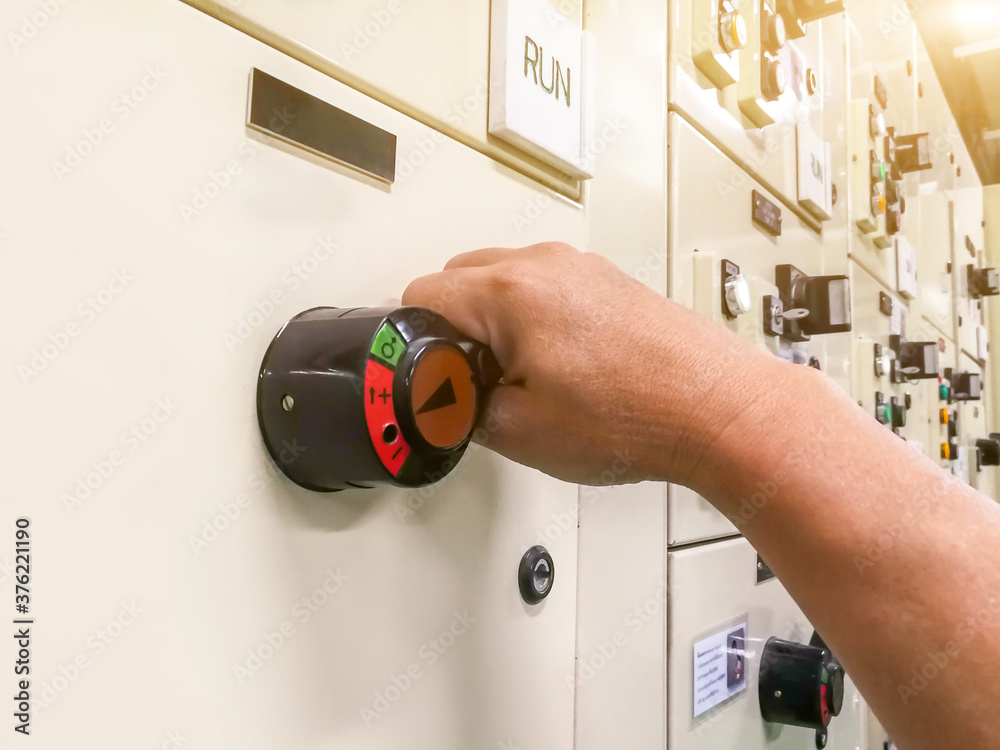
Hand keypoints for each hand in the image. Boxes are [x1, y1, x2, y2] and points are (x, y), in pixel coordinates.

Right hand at [402, 243, 777, 487]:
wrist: (718, 410)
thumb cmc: (639, 415)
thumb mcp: (520, 432)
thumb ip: (463, 408)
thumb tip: (449, 399)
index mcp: (511, 291)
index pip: (422, 293)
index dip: (411, 340)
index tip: (425, 372)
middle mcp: (546, 264)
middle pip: (460, 276)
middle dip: (451, 326)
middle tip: (467, 378)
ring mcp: (582, 267)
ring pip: (505, 278)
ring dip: (494, 318)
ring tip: (519, 374)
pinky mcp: (610, 280)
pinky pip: (548, 286)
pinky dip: (535, 316)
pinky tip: (558, 364)